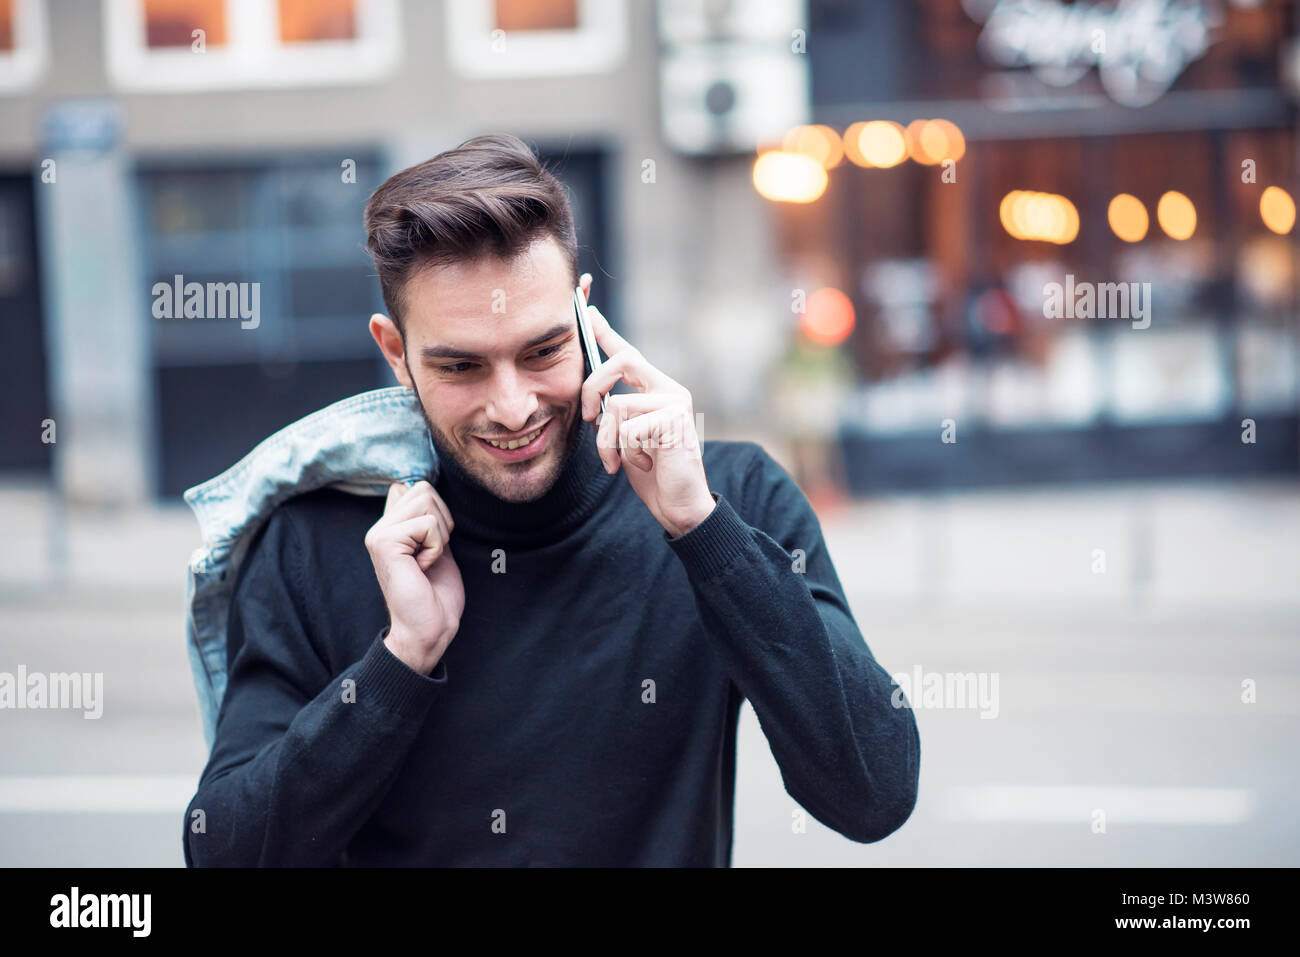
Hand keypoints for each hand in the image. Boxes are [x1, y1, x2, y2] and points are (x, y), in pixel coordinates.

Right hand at [364, 481, 463, 673]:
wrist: (428, 629)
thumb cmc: (435, 594)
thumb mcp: (434, 546)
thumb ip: (423, 519)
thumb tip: (407, 485)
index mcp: (389, 527)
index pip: (416, 487)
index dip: (437, 512)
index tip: (431, 544)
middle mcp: (379, 527)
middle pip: (424, 489)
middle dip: (442, 521)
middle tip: (431, 554)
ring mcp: (378, 534)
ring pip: (426, 501)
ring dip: (439, 534)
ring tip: (426, 561)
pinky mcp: (384, 542)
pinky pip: (428, 524)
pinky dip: (436, 547)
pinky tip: (423, 568)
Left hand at [577, 280, 714, 537]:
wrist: (679, 506)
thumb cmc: (652, 474)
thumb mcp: (623, 439)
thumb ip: (611, 414)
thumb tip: (590, 399)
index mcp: (656, 390)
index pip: (628, 353)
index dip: (605, 332)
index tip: (586, 309)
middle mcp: (669, 389)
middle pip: (621, 360)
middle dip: (592, 388)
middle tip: (589, 419)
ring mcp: (675, 402)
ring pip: (616, 405)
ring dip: (606, 442)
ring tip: (618, 463)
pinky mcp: (675, 420)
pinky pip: (627, 429)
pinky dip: (624, 453)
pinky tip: (644, 465)